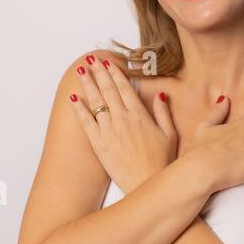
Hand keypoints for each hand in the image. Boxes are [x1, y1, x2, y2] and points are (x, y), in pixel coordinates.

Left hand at [70, 54, 177, 192]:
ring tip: (80, 71)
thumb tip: (159, 94)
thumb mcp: (170, 134)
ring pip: (95, 102)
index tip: (108, 62)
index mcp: (140, 115)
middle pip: (108, 90)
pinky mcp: (99, 144)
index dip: (115, 73)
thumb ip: (163, 112)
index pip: (125, 88)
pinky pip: (86, 123)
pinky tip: (73, 99)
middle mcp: (122, 120)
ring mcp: (109, 131)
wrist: (147, 183)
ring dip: (87, 85)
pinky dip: (79, 110)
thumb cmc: (161, 162)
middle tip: (90, 60)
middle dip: (98, 73)